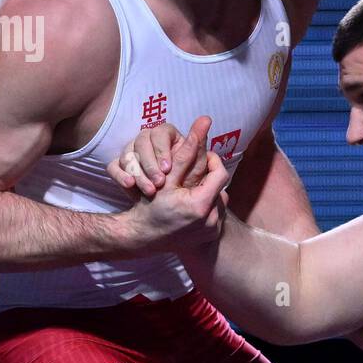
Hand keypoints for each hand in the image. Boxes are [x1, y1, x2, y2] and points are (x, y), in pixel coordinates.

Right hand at [108, 119, 205, 197]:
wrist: (168, 206)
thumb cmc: (185, 182)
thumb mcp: (194, 166)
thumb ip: (198, 144)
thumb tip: (206, 118)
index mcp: (166, 135)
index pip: (161, 131)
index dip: (162, 149)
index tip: (168, 169)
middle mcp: (147, 139)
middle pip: (141, 141)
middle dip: (150, 164)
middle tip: (160, 183)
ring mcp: (131, 151)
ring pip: (127, 153)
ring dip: (138, 172)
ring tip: (149, 190)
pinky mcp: (120, 165)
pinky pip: (113, 166)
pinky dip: (120, 175)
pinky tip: (130, 186)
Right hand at [119, 117, 228, 251]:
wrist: (142, 237)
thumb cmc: (150, 204)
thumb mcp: (165, 178)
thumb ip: (184, 153)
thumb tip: (203, 123)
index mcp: (200, 205)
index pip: (221, 174)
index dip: (213, 163)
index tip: (203, 158)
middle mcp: (210, 221)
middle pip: (221, 189)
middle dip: (209, 181)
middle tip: (194, 177)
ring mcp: (211, 232)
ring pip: (220, 203)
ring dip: (210, 194)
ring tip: (192, 191)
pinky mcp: (210, 239)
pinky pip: (217, 217)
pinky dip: (208, 209)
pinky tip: (192, 206)